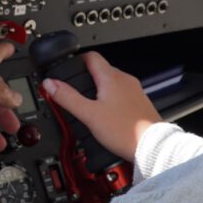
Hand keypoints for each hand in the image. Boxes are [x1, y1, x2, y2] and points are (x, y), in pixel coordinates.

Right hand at [41, 51, 160, 163]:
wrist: (152, 146)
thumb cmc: (124, 131)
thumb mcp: (89, 115)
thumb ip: (68, 98)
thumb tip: (50, 84)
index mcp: (112, 77)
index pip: (91, 56)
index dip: (76, 61)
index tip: (68, 70)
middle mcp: (125, 80)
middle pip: (101, 70)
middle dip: (86, 79)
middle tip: (74, 92)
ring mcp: (135, 91)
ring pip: (112, 83)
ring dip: (99, 91)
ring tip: (89, 107)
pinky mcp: (140, 104)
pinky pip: (121, 95)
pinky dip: (111, 101)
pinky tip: (107, 116)